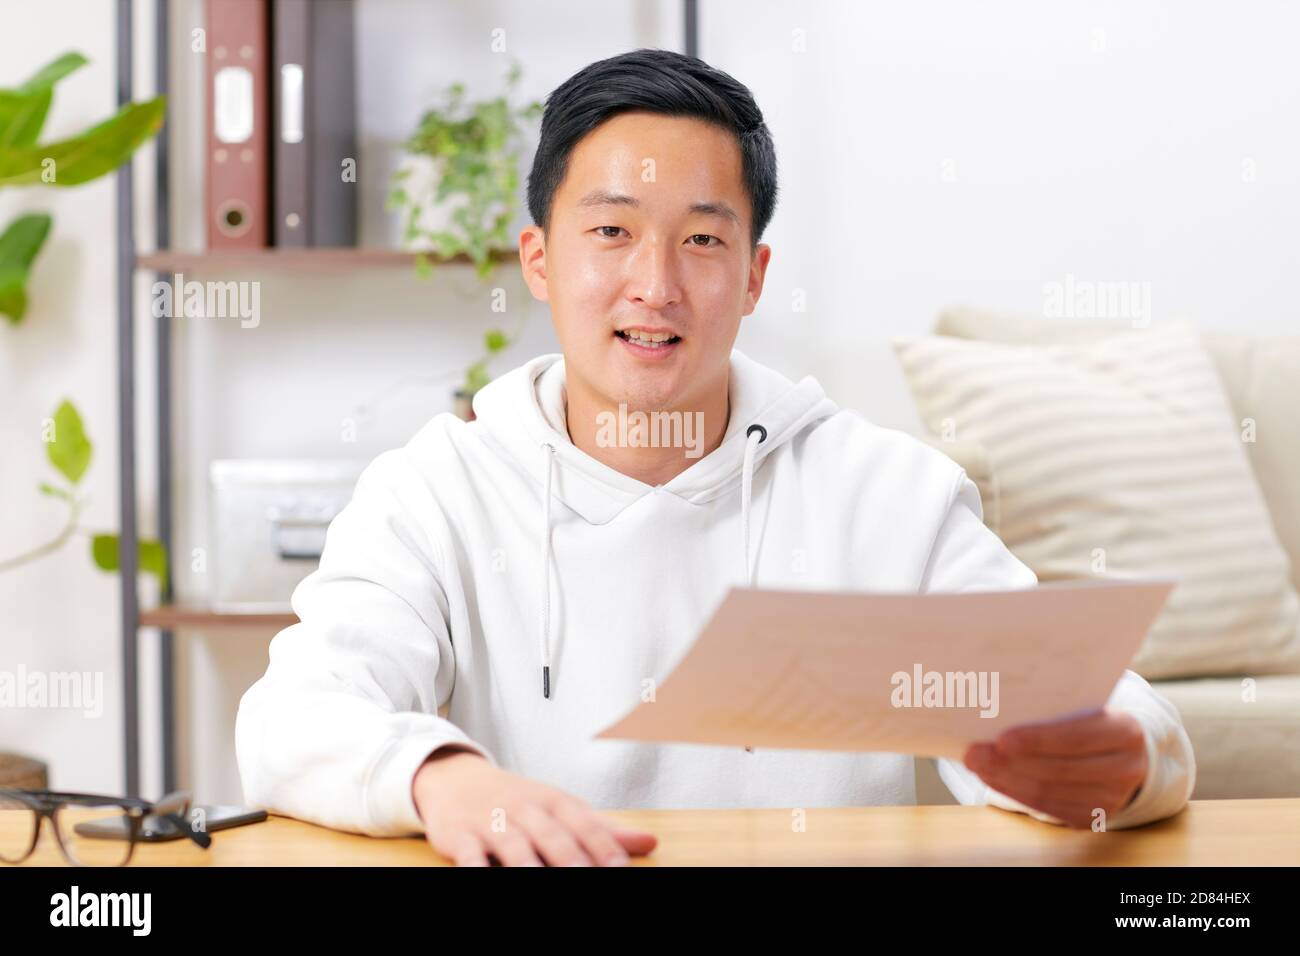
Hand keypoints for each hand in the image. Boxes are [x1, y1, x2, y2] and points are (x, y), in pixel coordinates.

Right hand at [411, 748, 657, 865]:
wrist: (457, 779)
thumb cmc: (519, 801)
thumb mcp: (561, 808)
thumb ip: (603, 829)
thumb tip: (650, 842)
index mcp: (554, 802)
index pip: (584, 824)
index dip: (603, 846)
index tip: (620, 868)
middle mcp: (525, 809)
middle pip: (552, 836)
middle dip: (570, 860)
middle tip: (585, 878)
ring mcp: (492, 822)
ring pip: (513, 846)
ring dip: (527, 867)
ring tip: (538, 882)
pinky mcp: (460, 836)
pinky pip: (468, 855)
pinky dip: (475, 868)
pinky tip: (481, 877)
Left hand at [962, 707, 1148, 828]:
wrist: (1122, 751)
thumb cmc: (1090, 718)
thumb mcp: (1084, 705)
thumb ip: (1053, 706)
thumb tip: (997, 708)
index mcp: (1126, 731)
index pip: (1076, 738)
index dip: (1038, 740)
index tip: (1001, 739)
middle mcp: (1126, 768)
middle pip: (1058, 769)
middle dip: (1010, 762)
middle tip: (974, 753)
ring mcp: (1112, 798)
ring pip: (1049, 791)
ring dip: (1005, 779)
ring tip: (976, 764)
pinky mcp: (1092, 816)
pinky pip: (1046, 807)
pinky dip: (1014, 791)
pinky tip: (992, 777)